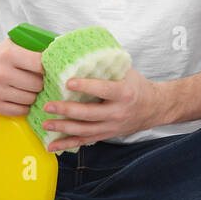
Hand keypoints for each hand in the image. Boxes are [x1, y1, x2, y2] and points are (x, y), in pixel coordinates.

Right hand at [0, 39, 43, 115]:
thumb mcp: (14, 44)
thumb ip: (35, 48)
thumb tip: (59, 54)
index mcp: (9, 54)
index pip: (40, 64)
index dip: (48, 68)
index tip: (49, 70)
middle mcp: (0, 72)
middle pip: (37, 84)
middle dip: (41, 83)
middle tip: (38, 80)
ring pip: (30, 99)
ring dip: (33, 95)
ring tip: (28, 89)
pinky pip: (19, 111)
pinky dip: (24, 106)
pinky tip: (21, 98)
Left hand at [39, 65, 164, 150]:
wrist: (154, 108)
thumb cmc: (137, 86)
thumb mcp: (127, 72)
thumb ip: (107, 66)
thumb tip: (80, 54)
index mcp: (124, 93)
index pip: (103, 90)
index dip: (86, 86)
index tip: (69, 82)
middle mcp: (117, 112)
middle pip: (89, 114)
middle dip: (66, 110)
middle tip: (48, 106)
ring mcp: (111, 126)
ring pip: (84, 130)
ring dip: (63, 128)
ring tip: (46, 123)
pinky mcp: (106, 135)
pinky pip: (84, 141)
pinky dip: (67, 144)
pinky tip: (52, 145)